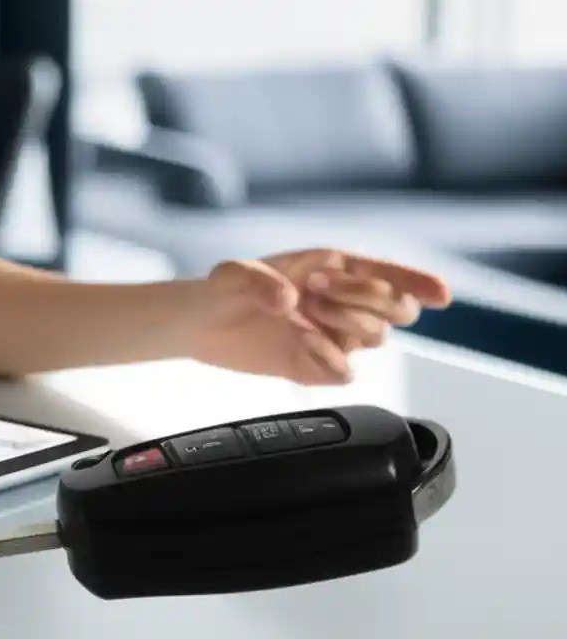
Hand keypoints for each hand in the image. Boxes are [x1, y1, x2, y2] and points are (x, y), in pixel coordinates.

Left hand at [187, 249, 451, 384]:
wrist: (197, 326)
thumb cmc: (221, 289)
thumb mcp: (231, 274)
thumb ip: (258, 280)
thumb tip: (291, 300)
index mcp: (331, 268)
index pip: (388, 273)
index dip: (418, 281)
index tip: (441, 294)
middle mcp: (340, 301)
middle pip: (396, 307)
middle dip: (371, 298)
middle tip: (321, 291)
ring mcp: (332, 335)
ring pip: (376, 336)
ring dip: (347, 323)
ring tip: (304, 314)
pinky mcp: (315, 365)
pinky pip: (346, 371)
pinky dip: (331, 359)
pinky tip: (302, 344)